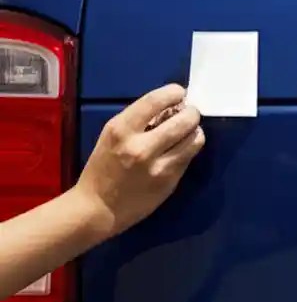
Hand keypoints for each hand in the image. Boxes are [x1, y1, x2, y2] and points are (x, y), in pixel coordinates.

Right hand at [71, 84, 204, 238]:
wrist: (97, 209)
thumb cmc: (103, 169)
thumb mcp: (112, 137)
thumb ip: (139, 121)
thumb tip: (169, 107)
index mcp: (120, 130)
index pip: (154, 101)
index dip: (173, 93)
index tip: (179, 93)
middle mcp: (140, 147)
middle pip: (184, 119)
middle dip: (191, 112)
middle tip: (189, 113)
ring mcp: (158, 166)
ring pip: (194, 138)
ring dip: (195, 131)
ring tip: (189, 131)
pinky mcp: (169, 181)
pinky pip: (190, 156)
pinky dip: (190, 148)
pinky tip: (183, 148)